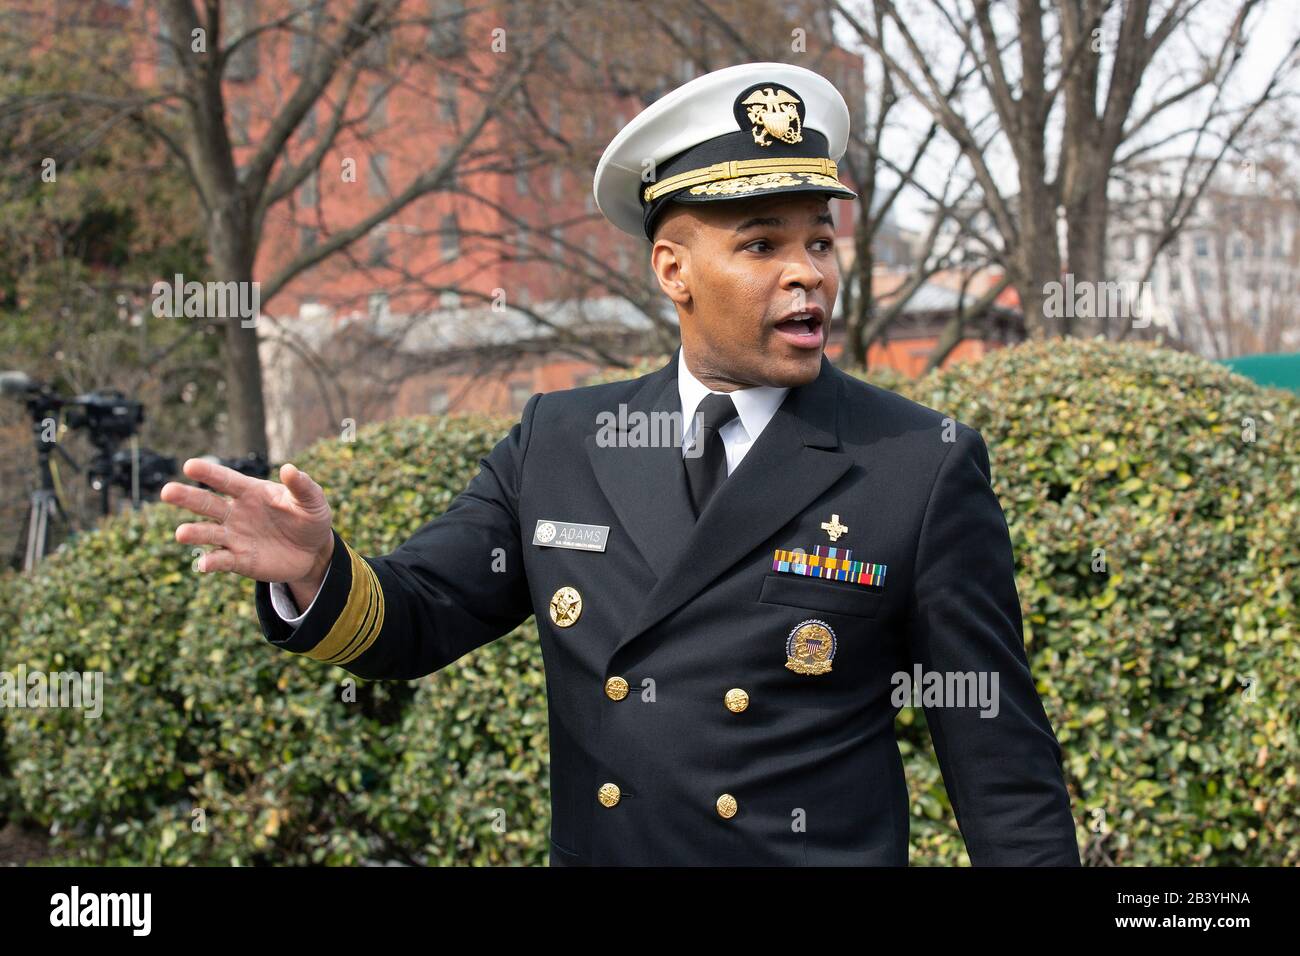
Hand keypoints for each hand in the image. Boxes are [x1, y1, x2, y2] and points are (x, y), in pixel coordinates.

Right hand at [161, 459, 333, 585]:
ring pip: (208, 533)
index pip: (226, 480)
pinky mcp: (239, 560)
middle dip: (187, 497)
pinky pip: (221, 560)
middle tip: (167, 491)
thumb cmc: (309, 518)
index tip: (189, 465)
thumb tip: (289, 469)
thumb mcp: (313, 501)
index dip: (209, 472)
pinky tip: (203, 564)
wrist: (313, 552)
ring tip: (181, 533)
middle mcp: (236, 513)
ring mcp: (235, 536)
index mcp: (251, 492)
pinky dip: (211, 562)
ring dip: (194, 533)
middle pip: (207, 503)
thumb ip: (302, 486)